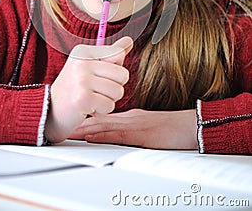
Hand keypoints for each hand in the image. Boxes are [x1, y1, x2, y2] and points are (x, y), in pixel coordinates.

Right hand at [45, 36, 132, 142]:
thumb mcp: (90, 65)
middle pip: (123, 74)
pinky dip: (101, 110)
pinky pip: (109, 105)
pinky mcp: (82, 99)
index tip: (98, 74)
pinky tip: (88, 107)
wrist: (50, 109)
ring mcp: (81, 80)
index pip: (119, 53)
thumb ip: (110, 54)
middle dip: (114, 86)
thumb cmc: (75, 87)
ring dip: (108, 100)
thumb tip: (129, 41)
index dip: (114, 69)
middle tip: (96, 89)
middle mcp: (82, 62)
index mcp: (84, 50)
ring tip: (92, 98)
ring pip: (118, 91)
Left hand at [69, 108, 197, 149]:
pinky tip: (92, 135)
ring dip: (85, 128)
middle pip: (99, 119)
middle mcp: (129, 118)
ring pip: (105, 125)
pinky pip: (119, 134)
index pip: (103, 115)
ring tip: (68, 130)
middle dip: (79, 122)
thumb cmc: (171, 128)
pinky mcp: (142, 135)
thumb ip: (131, 127)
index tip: (70, 119)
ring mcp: (135, 125)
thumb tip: (113, 130)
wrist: (191, 126)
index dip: (85, 117)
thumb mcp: (148, 126)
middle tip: (61, 124)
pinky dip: (103, 134)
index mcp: (130, 117)